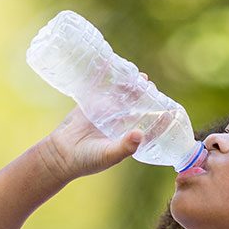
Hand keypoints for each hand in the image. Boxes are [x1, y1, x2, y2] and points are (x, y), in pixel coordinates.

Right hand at [36, 72, 150, 181]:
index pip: (148, 123)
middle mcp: (119, 122)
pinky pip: (103, 88)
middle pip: (137, 104)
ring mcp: (106, 111)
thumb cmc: (87, 159)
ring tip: (139, 75)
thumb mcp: (109, 155)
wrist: (60, 154)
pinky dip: (110, 79)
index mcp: (127, 135)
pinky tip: (117, 69)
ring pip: (122, 94)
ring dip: (131, 84)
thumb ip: (125, 147)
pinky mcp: (91, 103)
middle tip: (150, 85)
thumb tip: (140, 134)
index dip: (158, 115)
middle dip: (145, 94)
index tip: (167, 107)